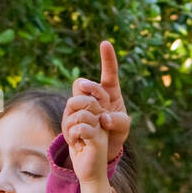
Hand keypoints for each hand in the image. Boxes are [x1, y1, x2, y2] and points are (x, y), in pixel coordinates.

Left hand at [62, 88, 110, 184]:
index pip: (83, 89)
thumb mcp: (73, 125)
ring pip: (80, 115)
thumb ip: (73, 108)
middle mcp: (102, 116)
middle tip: (69, 128)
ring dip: (69, 127)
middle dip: (68, 113)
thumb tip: (75, 90)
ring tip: (73, 138)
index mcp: (97, 110)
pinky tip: (76, 144)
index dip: (73, 100)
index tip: (70, 114)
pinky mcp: (98, 140)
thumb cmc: (80, 148)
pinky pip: (81, 128)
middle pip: (81, 100)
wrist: (88, 173)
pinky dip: (73, 136)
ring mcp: (101, 128)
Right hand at [70, 40, 129, 161]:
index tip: (105, 43)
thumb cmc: (115, 135)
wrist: (100, 149)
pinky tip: (83, 133)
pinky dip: (75, 124)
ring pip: (73, 99)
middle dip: (88, 89)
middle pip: (82, 82)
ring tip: (95, 124)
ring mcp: (79, 106)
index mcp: (110, 93)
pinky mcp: (70, 118)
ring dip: (83, 110)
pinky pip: (68, 115)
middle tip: (96, 102)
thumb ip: (118, 122)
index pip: (109, 73)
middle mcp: (93, 96)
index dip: (107, 58)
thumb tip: (103, 118)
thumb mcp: (123, 128)